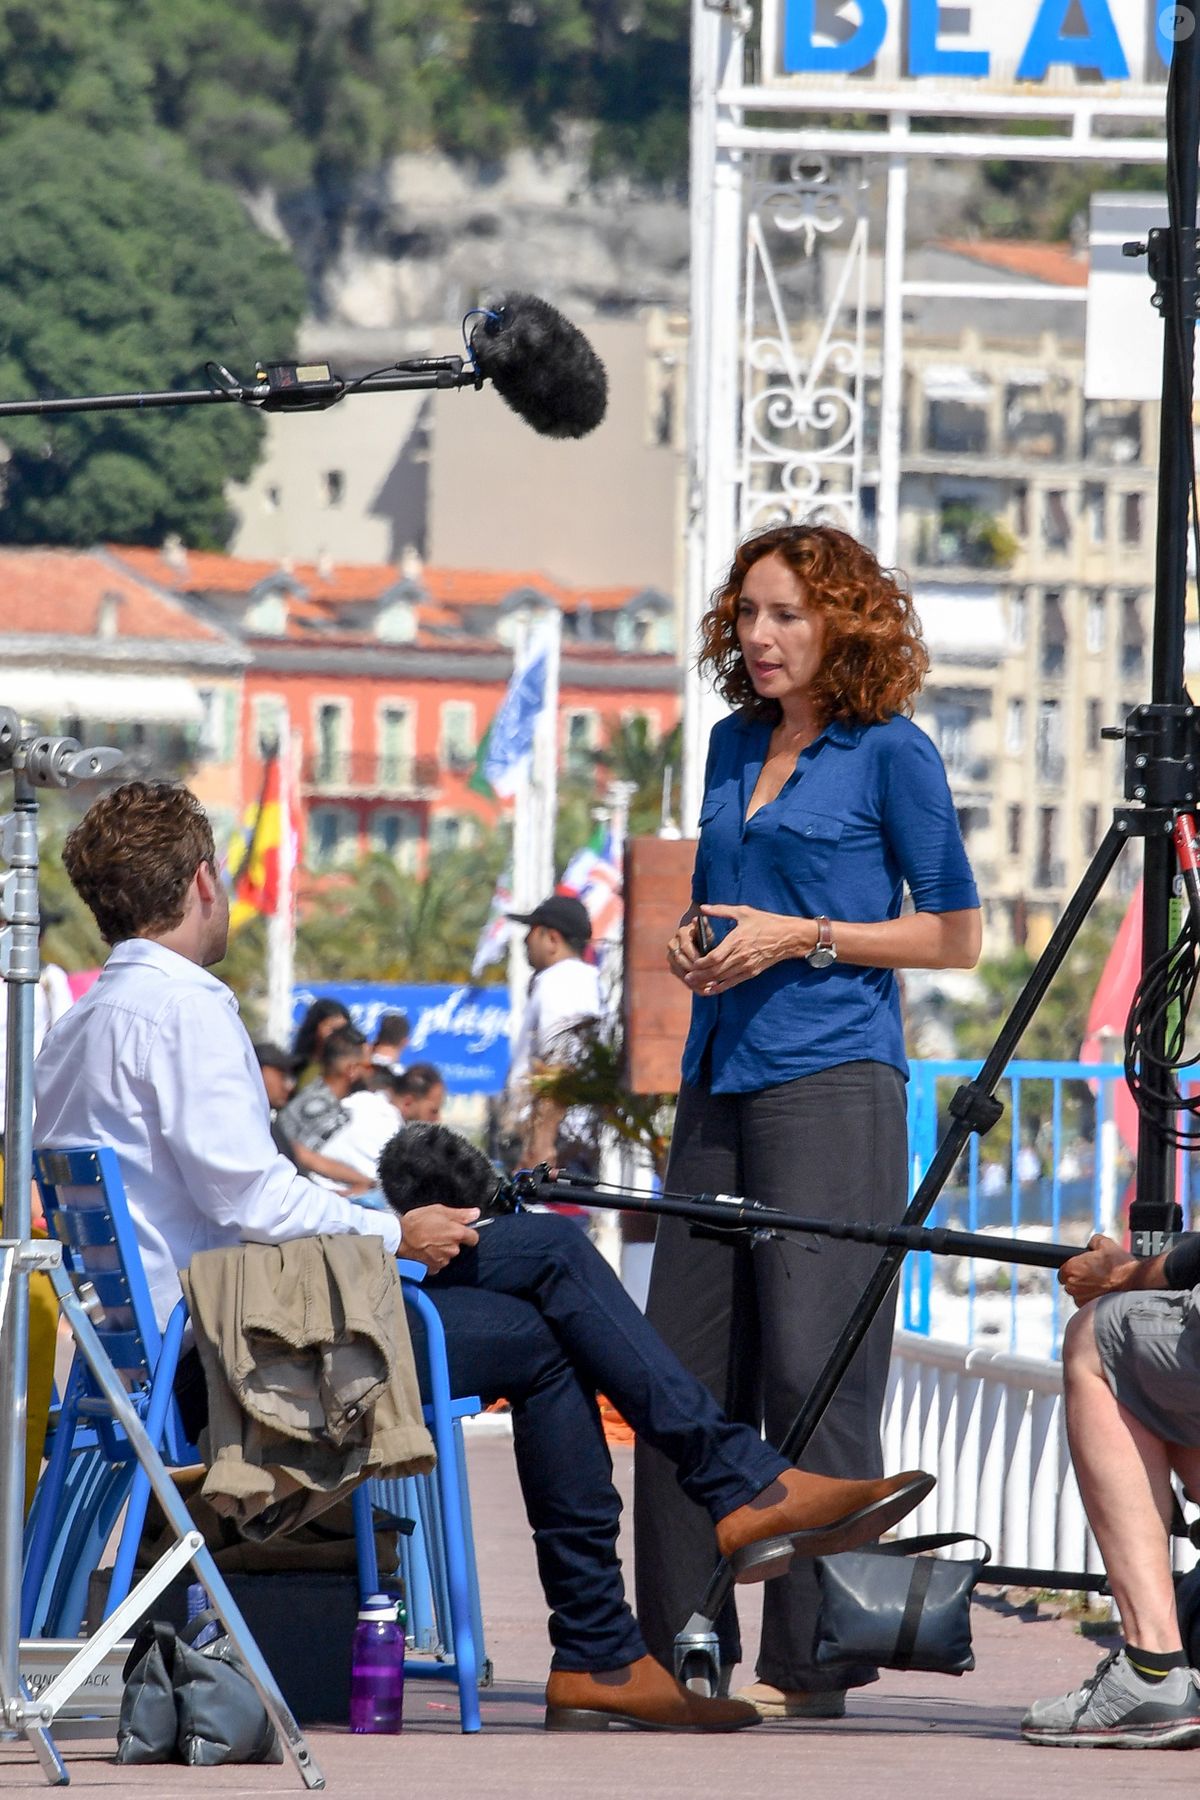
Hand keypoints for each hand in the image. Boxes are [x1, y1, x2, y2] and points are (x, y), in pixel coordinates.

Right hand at [400, 1204, 480, 1272]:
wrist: (398, 1237)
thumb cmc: (417, 1221)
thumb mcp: (439, 1210)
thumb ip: (460, 1214)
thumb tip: (476, 1213)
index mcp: (457, 1234)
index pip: (474, 1238)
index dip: (468, 1233)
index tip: (460, 1230)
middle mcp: (453, 1249)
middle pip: (458, 1246)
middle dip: (451, 1240)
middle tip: (437, 1232)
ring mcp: (443, 1260)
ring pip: (448, 1254)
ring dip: (442, 1249)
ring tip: (428, 1241)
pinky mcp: (433, 1268)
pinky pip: (438, 1263)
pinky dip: (433, 1257)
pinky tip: (425, 1250)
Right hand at [666, 910, 703, 986]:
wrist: (696, 940)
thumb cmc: (706, 936)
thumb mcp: (707, 931)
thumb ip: (704, 927)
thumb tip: (697, 919)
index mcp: (682, 933)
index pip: (686, 947)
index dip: (696, 958)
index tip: (708, 966)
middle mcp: (673, 944)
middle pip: (682, 962)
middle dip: (696, 972)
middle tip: (710, 980)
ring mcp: (671, 957)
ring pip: (681, 972)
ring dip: (695, 981)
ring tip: (710, 987)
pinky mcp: (673, 967)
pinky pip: (682, 979)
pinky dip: (694, 986)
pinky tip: (706, 991)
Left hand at [684, 904, 803, 995]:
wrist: (788, 937)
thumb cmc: (766, 922)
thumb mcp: (743, 912)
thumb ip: (721, 910)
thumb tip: (703, 908)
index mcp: (737, 940)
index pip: (714, 957)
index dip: (701, 963)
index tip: (692, 963)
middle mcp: (741, 955)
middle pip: (715, 970)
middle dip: (700, 975)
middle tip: (687, 977)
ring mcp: (747, 966)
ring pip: (723, 978)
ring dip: (708, 982)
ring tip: (694, 983)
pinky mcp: (752, 972)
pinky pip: (733, 982)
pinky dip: (721, 987)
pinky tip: (712, 989)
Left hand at [1058, 1234, 1144, 1306]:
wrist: (1134, 1284)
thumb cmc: (1120, 1267)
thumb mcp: (1105, 1244)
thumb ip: (1093, 1241)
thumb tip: (1091, 1243)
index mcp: (1072, 1269)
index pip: (1063, 1271)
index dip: (1073, 1269)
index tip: (1082, 1268)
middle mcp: (1073, 1286)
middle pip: (1069, 1283)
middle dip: (1079, 1279)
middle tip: (1094, 1275)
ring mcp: (1080, 1299)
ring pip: (1078, 1294)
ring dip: (1086, 1290)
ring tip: (1101, 1284)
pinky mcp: (1089, 1309)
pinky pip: (1086, 1304)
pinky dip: (1092, 1299)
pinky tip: (1104, 1292)